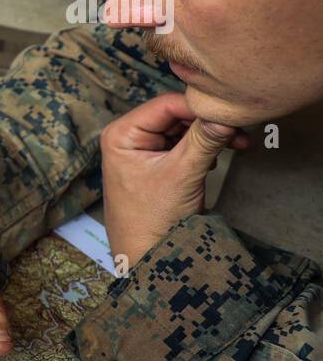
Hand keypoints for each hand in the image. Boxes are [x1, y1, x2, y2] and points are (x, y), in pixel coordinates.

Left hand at [101, 93, 248, 267]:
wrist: (146, 255)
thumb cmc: (152, 219)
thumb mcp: (182, 175)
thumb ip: (204, 141)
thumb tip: (226, 114)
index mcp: (121, 134)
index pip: (165, 104)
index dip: (199, 108)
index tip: (230, 115)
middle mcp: (127, 136)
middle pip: (175, 115)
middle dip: (207, 123)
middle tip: (239, 133)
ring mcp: (141, 149)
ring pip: (183, 129)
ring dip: (209, 136)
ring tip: (236, 145)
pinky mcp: (156, 162)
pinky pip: (183, 144)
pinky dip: (203, 148)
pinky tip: (217, 159)